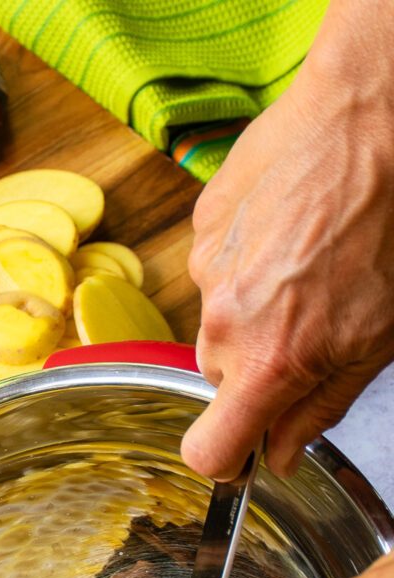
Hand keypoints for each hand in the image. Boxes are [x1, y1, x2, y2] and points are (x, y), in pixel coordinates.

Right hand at [181, 22, 393, 480]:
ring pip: (219, 321)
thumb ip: (321, 406)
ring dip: (253, 308)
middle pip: (219, 378)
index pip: (208, 450)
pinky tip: (290, 230)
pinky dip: (248, 260)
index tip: (243, 449)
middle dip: (256, 365)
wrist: (370, 117)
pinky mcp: (202, 228)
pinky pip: (216, 270)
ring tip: (306, 263)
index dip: (225, 459)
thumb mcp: (380, 340)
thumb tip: (283, 453)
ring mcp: (207, 272)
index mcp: (270, 362)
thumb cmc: (389, 225)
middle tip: (308, 324)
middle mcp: (224, 324)